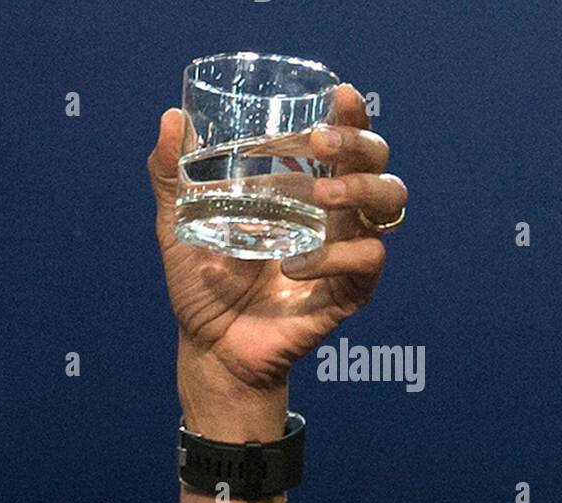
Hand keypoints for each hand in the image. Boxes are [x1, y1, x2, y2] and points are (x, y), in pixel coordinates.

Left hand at [148, 84, 407, 410]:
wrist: (207, 346)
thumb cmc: (201, 285)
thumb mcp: (178, 226)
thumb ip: (172, 176)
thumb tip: (171, 118)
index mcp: (303, 188)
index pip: (343, 140)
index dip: (351, 114)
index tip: (337, 96)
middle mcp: (333, 214)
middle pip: (376, 161)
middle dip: (357, 143)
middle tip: (319, 143)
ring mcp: (345, 250)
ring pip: (389, 203)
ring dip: (360, 189)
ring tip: (321, 195)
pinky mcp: (349, 291)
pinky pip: (367, 261)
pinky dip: (334, 257)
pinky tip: (294, 265)